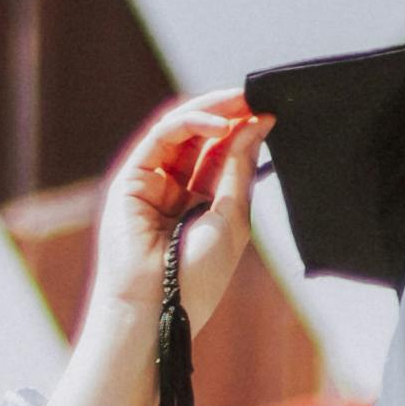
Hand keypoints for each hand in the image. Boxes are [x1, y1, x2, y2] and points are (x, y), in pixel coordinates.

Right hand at [49, 95, 271, 405]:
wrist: (159, 310)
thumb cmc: (196, 278)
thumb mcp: (231, 218)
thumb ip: (239, 169)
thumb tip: (258, 125)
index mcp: (201, 203)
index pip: (223, 155)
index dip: (245, 132)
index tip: (272, 113)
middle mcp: (175, 188)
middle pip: (203, 137)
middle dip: (231, 113)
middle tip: (258, 95)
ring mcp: (151, 181)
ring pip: (181, 130)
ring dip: (213, 110)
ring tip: (242, 102)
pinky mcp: (131, 178)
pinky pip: (161, 137)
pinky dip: (190, 123)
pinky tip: (218, 124)